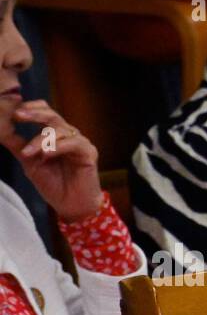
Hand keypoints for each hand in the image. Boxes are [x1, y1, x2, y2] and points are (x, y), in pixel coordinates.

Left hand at [0, 101, 101, 221]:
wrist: (71, 206)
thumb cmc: (53, 185)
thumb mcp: (28, 161)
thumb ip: (17, 144)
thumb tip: (1, 127)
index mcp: (54, 135)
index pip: (44, 112)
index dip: (29, 108)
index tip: (13, 113)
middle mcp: (68, 136)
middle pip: (52, 115)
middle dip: (33, 114)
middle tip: (18, 115)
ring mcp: (79, 143)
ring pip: (58, 130)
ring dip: (40, 140)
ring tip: (28, 153)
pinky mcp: (89, 153)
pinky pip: (72, 143)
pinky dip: (57, 147)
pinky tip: (46, 155)